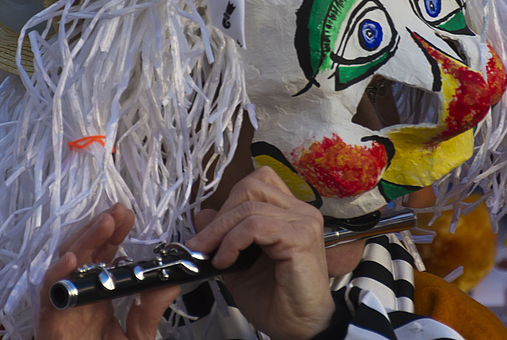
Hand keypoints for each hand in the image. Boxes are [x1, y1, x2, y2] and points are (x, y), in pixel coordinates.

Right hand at [36, 203, 180, 339]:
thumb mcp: (136, 337)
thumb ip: (150, 310)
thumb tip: (171, 280)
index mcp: (100, 296)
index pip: (104, 257)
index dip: (114, 234)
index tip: (129, 217)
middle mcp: (79, 296)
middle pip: (86, 253)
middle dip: (101, 229)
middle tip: (119, 210)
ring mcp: (64, 306)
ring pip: (67, 266)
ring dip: (84, 242)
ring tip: (104, 223)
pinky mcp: (50, 322)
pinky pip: (48, 295)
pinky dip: (57, 276)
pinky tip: (70, 260)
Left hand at [187, 167, 335, 339]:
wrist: (298, 329)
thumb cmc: (277, 299)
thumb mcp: (239, 263)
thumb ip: (224, 236)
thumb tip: (203, 214)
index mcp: (290, 213)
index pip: (258, 182)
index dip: (230, 201)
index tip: (211, 230)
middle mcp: (300, 212)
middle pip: (251, 188)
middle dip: (220, 216)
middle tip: (203, 243)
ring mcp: (303, 222)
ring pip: (249, 207)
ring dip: (221, 231)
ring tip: (212, 255)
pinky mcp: (300, 238)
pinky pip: (256, 226)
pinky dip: (233, 241)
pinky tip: (226, 261)